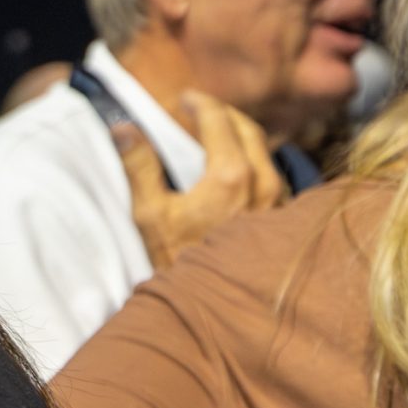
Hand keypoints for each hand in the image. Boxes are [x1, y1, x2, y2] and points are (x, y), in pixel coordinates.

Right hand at [113, 90, 285, 270]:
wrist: (217, 308)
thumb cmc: (179, 261)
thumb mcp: (149, 215)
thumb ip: (139, 166)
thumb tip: (124, 128)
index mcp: (231, 175)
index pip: (220, 120)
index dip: (201, 103)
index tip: (185, 98)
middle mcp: (265, 182)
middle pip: (249, 129)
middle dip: (224, 114)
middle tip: (201, 111)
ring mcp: (280, 201)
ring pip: (266, 151)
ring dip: (241, 137)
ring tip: (218, 137)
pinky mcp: (283, 218)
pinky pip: (274, 175)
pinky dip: (254, 162)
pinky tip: (237, 172)